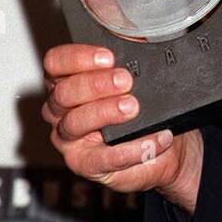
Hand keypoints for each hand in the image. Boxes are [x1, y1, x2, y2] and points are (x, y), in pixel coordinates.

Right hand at [40, 43, 202, 213]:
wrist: (165, 150)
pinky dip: (132, 148)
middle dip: (95, 84)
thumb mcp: (138, 85)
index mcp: (66, 82)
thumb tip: (142, 60)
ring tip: (133, 107)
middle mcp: (61, 110)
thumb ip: (129, 71)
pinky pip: (103, 158)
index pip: (55, 63)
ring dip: (105, 112)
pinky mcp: (85, 164)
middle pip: (63, 93)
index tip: (108, 57)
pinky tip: (155, 139)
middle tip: (125, 81)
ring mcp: (69, 140)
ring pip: (74, 122)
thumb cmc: (144, 111)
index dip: (77, 58)